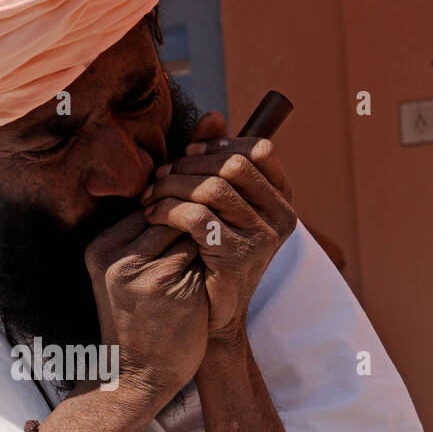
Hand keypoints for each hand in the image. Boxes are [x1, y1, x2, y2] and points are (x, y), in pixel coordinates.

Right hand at [84, 207, 207, 404]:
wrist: (139, 375)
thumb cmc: (137, 321)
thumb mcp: (121, 275)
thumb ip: (141, 236)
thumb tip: (182, 191)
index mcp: (100, 248)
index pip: (148, 206)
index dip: (172, 219)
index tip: (180, 243)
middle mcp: (117, 257)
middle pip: (169, 213)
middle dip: (189, 229)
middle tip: (194, 256)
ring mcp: (144, 272)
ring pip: (189, 229)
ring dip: (202, 244)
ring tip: (199, 269)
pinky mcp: (172, 286)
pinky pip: (203, 254)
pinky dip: (211, 264)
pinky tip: (206, 284)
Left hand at [140, 111, 295, 341]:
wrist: (211, 316)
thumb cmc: (211, 257)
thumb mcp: (219, 208)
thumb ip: (217, 164)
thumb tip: (212, 116)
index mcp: (282, 199)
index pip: (258, 150)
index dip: (219, 146)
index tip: (187, 155)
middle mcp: (282, 215)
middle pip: (232, 166)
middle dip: (187, 167)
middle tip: (158, 177)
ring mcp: (264, 237)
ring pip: (212, 188)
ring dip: (173, 187)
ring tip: (150, 198)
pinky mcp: (239, 256)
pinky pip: (198, 217)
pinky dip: (168, 210)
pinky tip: (152, 216)